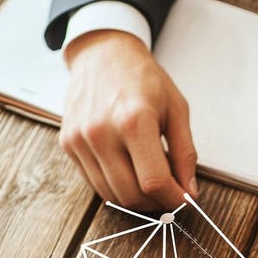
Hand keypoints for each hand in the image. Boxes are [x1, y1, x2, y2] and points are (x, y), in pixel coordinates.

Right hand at [61, 30, 197, 210]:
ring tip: (150, 181)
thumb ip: (185, 153)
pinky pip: (95, 184)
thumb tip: (189, 192)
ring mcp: (81, 140)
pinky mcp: (68, 145)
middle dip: (156, 203)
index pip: (154, 181)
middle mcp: (102, 133)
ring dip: (136, 199)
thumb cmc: (142, 78)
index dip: (172, 199)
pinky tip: (129, 171)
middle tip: (169, 194)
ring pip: (112, 195)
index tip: (183, 201)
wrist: (102, 53)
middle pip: (132, 195)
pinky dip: (116, 187)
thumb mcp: (176, 109)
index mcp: (133, 121)